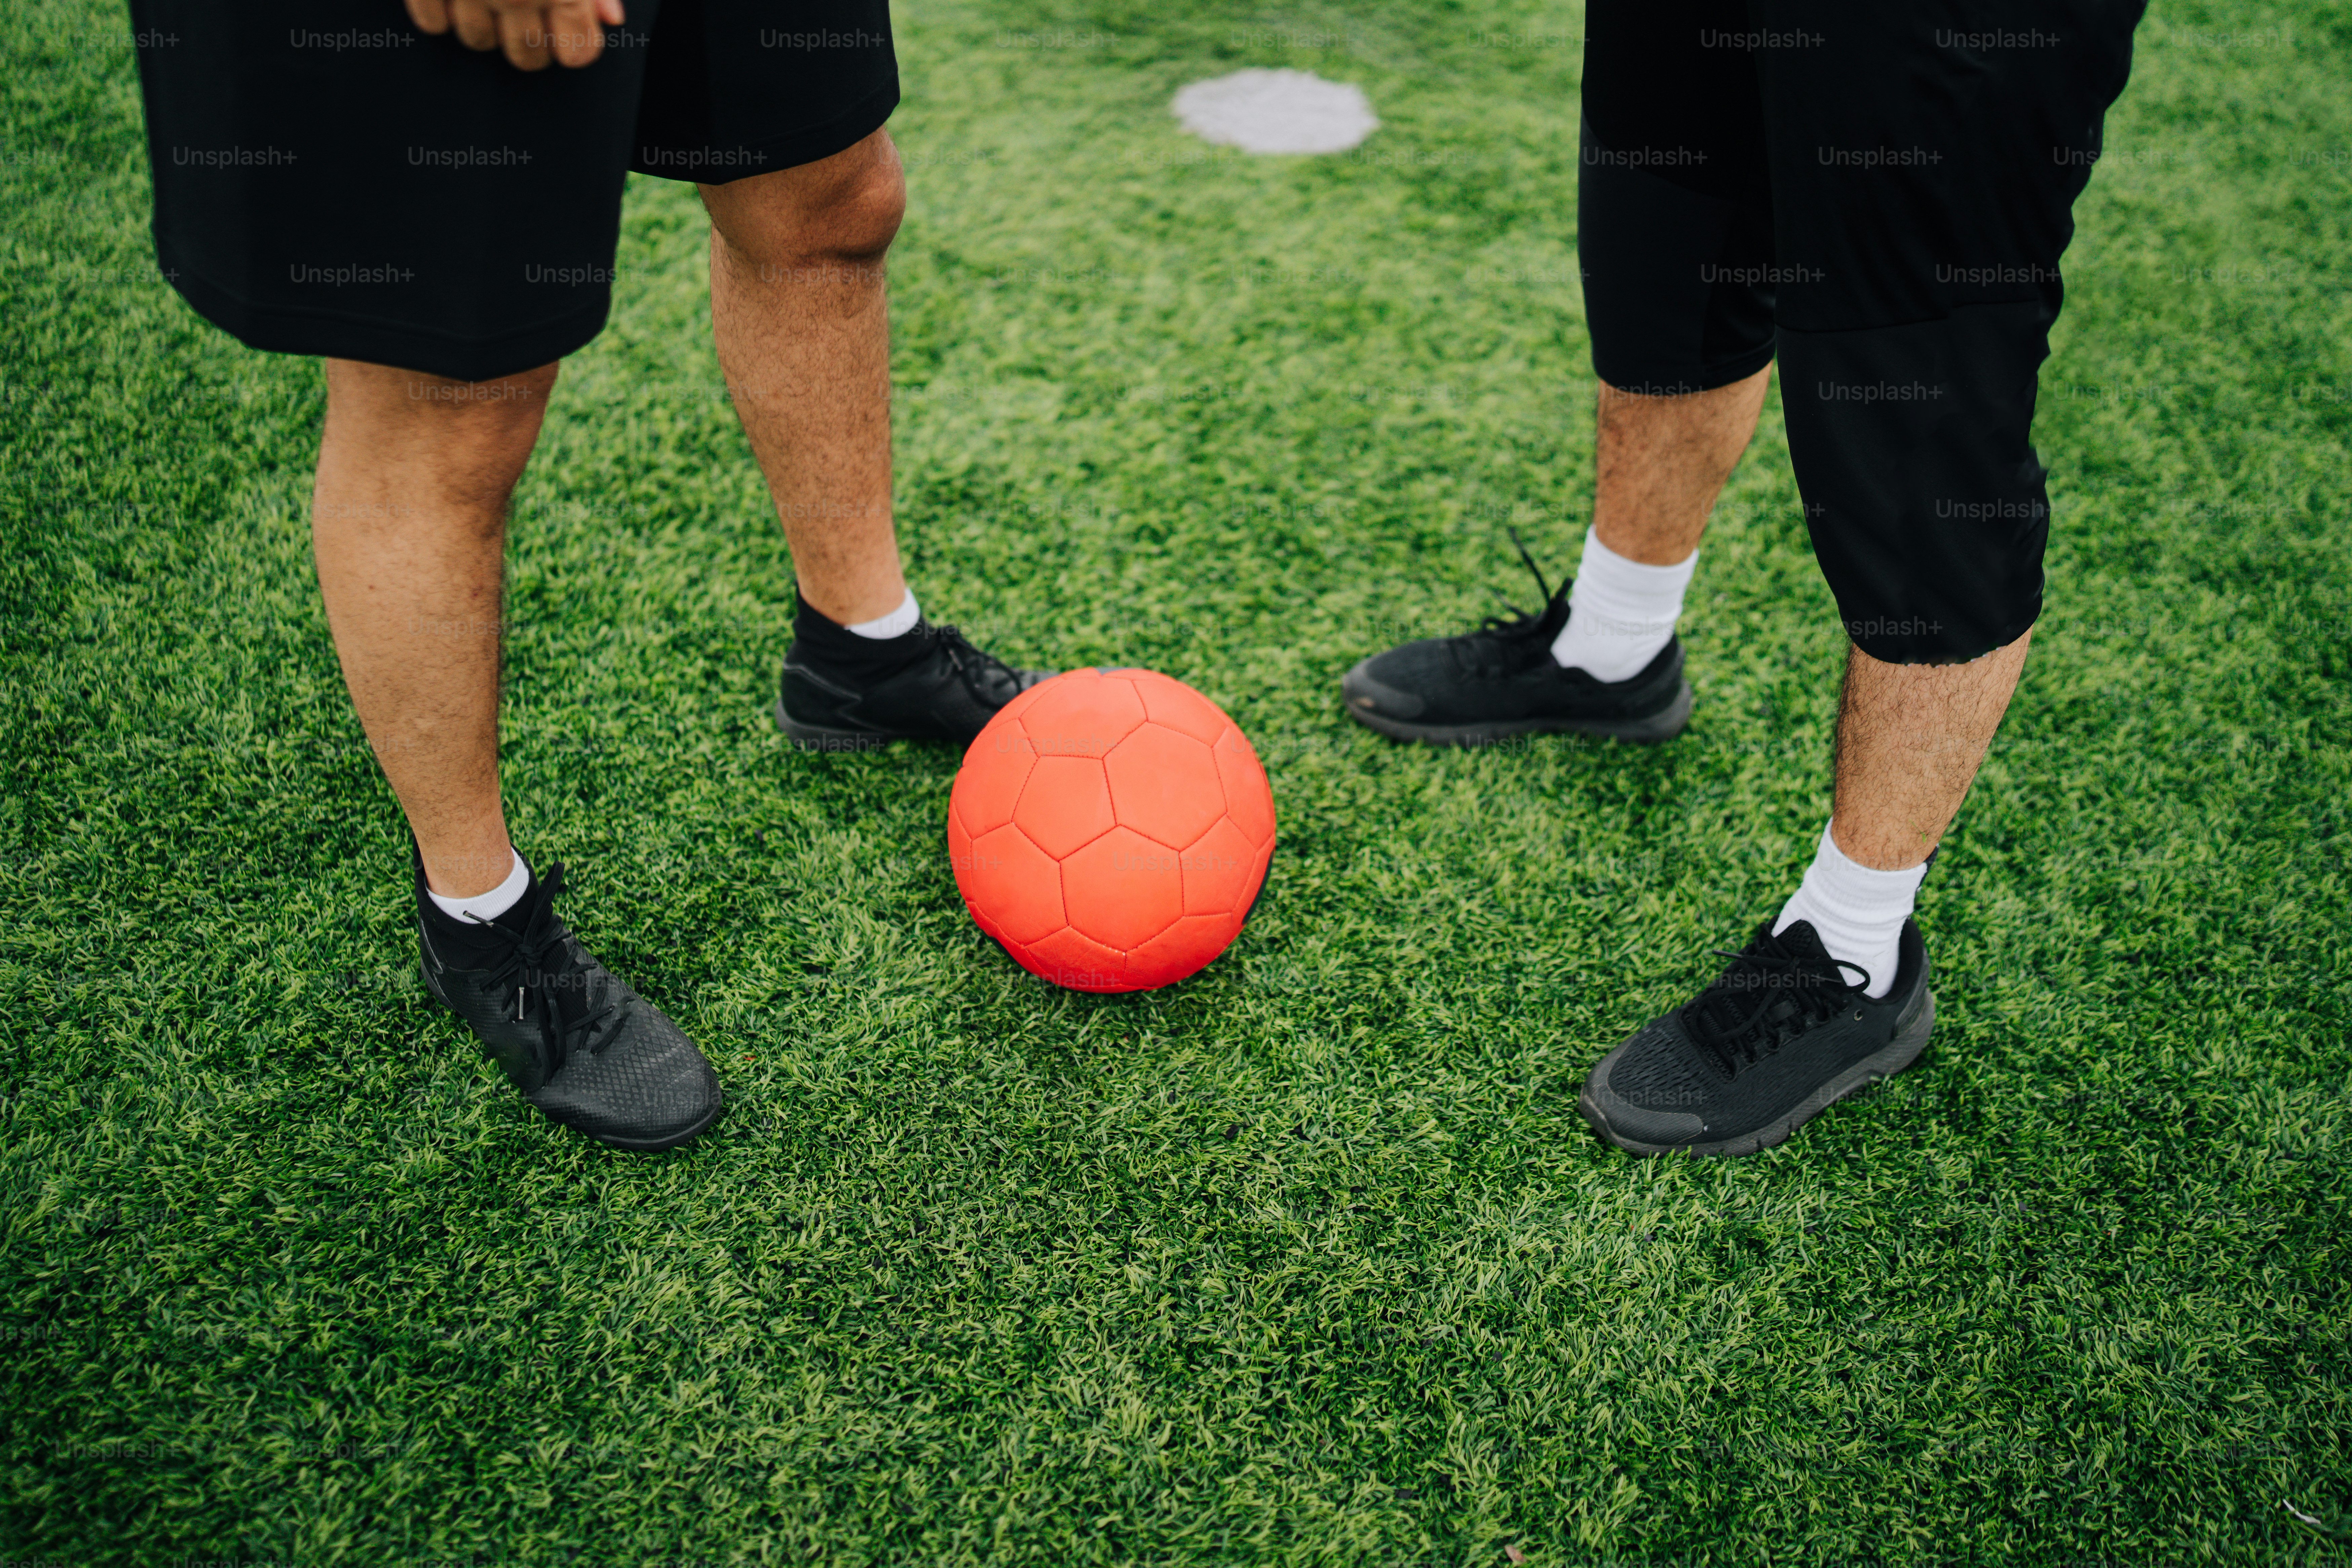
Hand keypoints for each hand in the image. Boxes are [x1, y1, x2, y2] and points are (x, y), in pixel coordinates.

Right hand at [404, 0, 624, 70]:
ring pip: (477, 42)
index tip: (563, 34)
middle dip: (526, 45)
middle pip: (527, 60)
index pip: (577, 55)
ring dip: (480, 24)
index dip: (572, 47)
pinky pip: (431, 22)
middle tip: (519, 17)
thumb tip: (612, 21)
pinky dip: (437, 9)